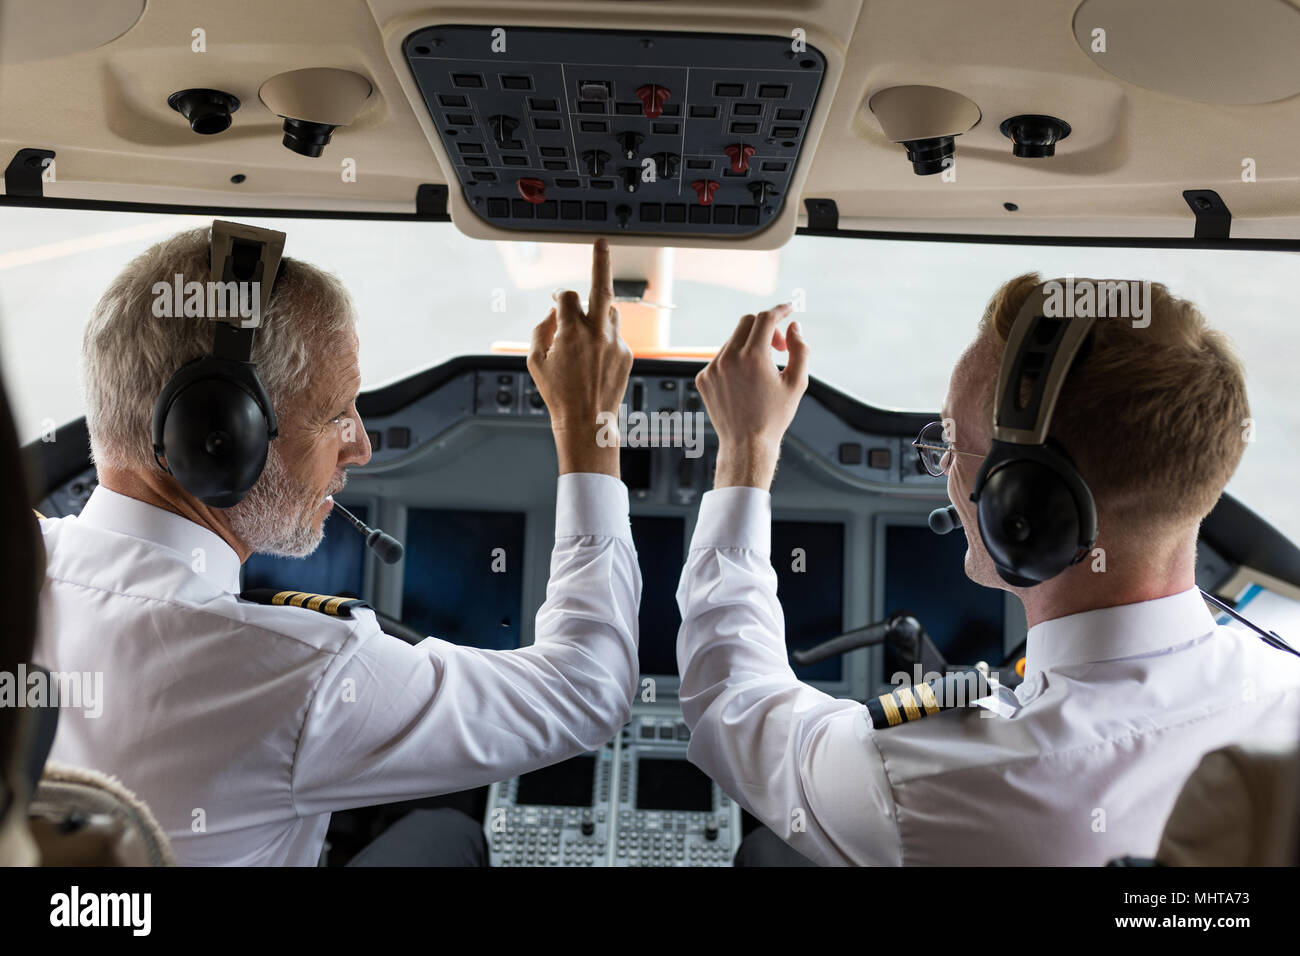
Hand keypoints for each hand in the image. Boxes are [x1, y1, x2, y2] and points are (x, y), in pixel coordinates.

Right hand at [527, 239, 633, 475]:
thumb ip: (542, 328)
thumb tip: (555, 309)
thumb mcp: (534, 360)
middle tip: (602, 243)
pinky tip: (594, 361)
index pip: (568, 296)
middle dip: (601, 261)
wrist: (587, 423)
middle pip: (601, 286)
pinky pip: (614, 335)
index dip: (560, 297)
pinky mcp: (627, 354)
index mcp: (571, 332)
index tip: (557, 300)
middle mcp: (596, 333)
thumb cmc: (557, 394)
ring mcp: (615, 343)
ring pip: (609, 312)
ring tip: (586, 331)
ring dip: (597, 313)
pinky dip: (604, 340)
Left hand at [695, 304, 808, 489]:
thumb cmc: (774, 417)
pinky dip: (735, 361)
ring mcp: (713, 368)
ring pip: (733, 340)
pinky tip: (745, 383)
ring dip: (750, 346)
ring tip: (762, 372)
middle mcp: (729, 359)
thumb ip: (800, 349)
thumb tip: (793, 327)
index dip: (780, 310)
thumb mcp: (797, 382)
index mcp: (753, 357)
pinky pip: (721, 357)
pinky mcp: (704, 378)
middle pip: (747, 322)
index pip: (766, 318)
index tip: (789, 309)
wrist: (747, 444)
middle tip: (779, 347)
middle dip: (766, 328)